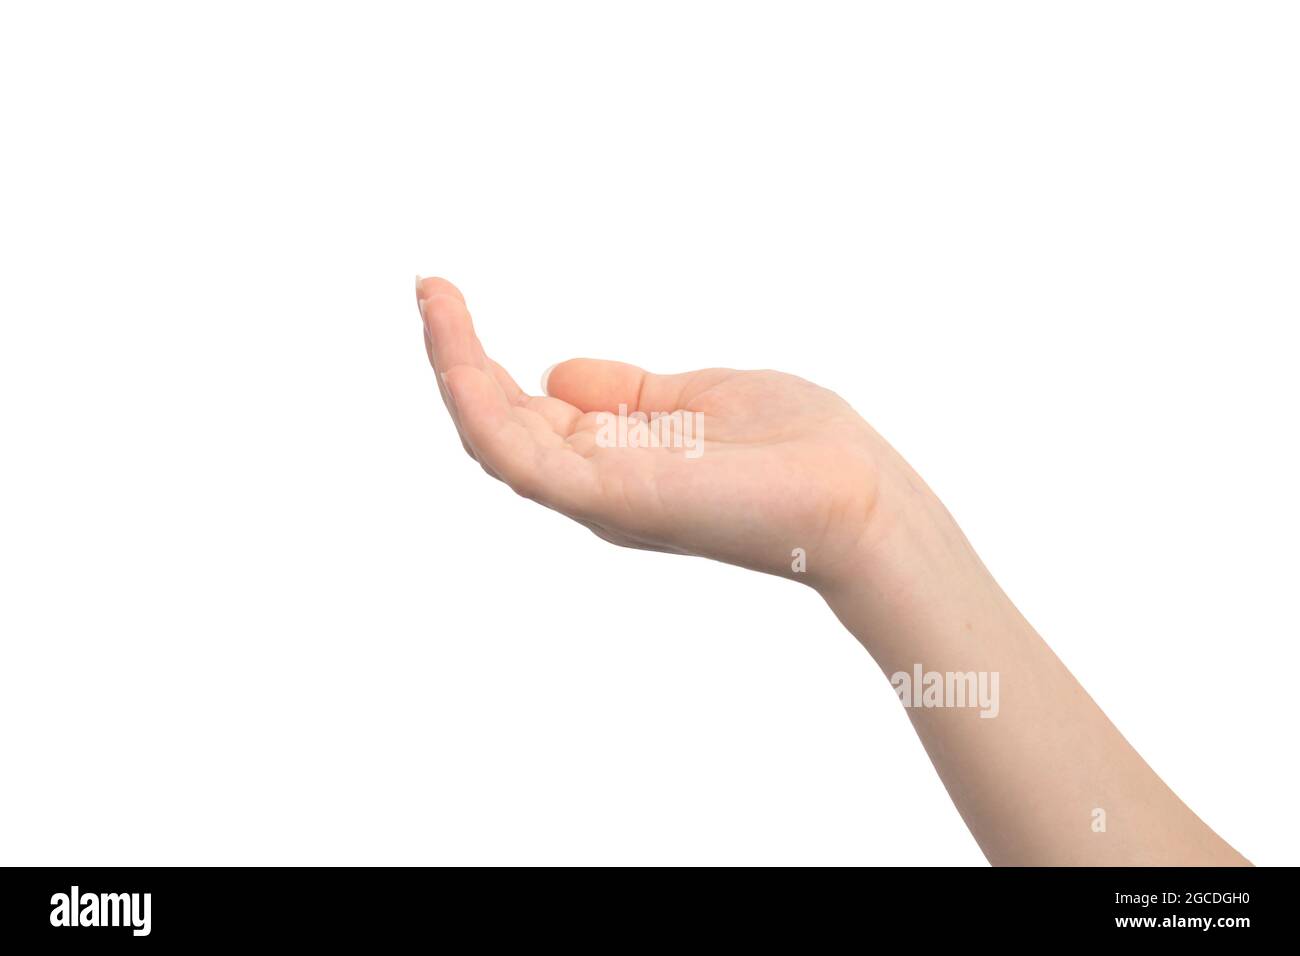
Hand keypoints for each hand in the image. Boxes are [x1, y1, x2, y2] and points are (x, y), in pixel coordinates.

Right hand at [418, 277, 922, 590]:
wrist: (857, 495)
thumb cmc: (795, 449)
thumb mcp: (695, 399)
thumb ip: (627, 391)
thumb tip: (558, 371)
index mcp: (614, 458)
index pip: (524, 411)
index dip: (479, 359)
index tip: (451, 298)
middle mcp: (595, 482)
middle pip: (498, 421)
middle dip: (454, 355)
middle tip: (428, 289)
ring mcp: (599, 494)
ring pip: (495, 438)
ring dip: (453, 369)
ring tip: (432, 303)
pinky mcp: (612, 499)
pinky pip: (524, 460)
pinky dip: (483, 410)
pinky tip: (457, 359)